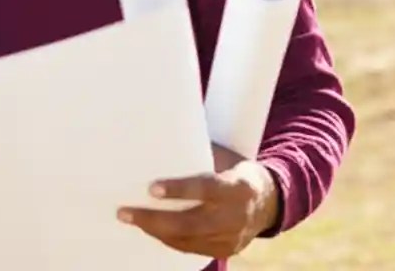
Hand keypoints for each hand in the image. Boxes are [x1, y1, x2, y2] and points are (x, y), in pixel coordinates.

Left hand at [117, 144, 279, 258]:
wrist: (269, 201)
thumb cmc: (234, 171)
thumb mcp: (225, 159)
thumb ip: (198, 158)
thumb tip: (158, 145)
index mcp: (238, 186)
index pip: (205, 188)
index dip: (179, 189)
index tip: (152, 188)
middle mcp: (236, 216)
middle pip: (190, 223)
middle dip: (154, 219)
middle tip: (125, 212)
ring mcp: (232, 238)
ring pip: (187, 240)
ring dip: (155, 231)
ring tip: (131, 220)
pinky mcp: (226, 250)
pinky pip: (191, 249)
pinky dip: (169, 239)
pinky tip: (151, 229)